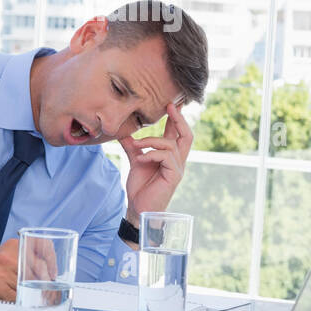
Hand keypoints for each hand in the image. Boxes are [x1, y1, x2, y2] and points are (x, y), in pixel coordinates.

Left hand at [119, 100, 192, 223]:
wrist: (138, 207)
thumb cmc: (140, 187)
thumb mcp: (135, 162)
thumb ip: (133, 147)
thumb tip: (124, 133)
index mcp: (169, 156)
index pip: (177, 133)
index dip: (176, 118)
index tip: (171, 103)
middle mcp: (176, 160)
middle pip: (186, 135)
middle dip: (179, 119)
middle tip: (170, 106)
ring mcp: (177, 168)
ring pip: (170, 145)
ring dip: (151, 141)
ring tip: (135, 145)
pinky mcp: (173, 176)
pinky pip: (166, 157)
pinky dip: (151, 155)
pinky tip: (139, 160)